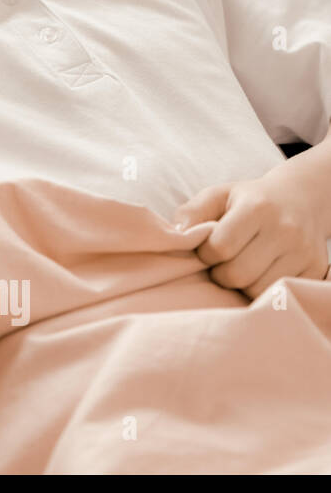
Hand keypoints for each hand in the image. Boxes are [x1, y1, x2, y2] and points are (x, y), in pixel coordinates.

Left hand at [173, 160, 330, 298]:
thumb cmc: (247, 200)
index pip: (220, 247)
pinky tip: (261, 274)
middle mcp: (285, 229)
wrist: (300, 200)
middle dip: (221, 273)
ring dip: (242, 285)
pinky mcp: (316, 269)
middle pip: (238, 274)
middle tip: (223, 264)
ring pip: (258, 290)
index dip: (206, 254)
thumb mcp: (217, 196)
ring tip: (242, 268)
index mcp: (257, 207)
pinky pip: (279, 296)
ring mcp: (303, 251)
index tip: (208, 249)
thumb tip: (176, 235)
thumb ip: (191, 212)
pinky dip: (264, 290)